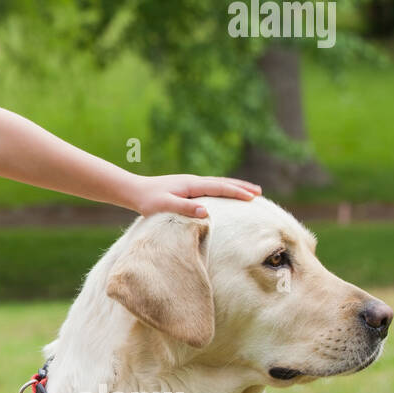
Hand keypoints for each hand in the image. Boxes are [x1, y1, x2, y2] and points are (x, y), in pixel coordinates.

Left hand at [128, 174, 261, 217]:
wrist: (134, 191)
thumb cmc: (147, 200)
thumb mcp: (164, 206)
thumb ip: (184, 208)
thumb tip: (206, 212)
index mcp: (191, 184)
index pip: (219, 188)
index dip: (237, 192)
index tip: (253, 197)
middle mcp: (193, 181)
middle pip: (222, 182)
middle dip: (241, 187)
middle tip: (259, 192)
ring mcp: (190, 183)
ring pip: (217, 184)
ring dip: (233, 186)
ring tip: (249, 191)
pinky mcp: (185, 188)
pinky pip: (210, 188)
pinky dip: (222, 189)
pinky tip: (224, 195)